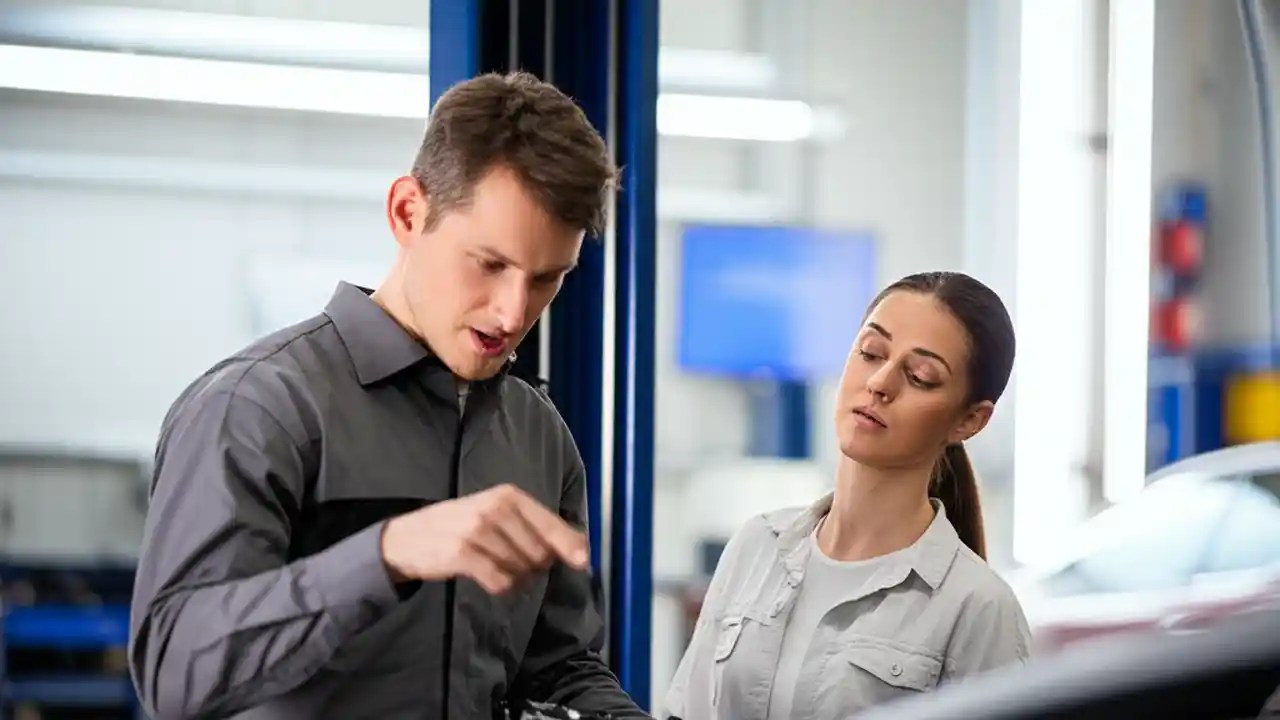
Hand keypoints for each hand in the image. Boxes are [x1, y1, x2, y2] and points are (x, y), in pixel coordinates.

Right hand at [380, 484, 588, 594]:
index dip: (570, 545)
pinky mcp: (462, 554)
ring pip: (520, 569)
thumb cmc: (459, 526)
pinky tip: (490, 580)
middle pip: (538, 553)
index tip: (583, 562)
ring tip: (497, 569)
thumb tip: (580, 550)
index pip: (550, 524)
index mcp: (508, 496)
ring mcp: (477, 530)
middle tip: (515, 564)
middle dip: (534, 567)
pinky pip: (500, 582)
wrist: (407, 537)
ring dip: (516, 578)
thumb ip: (534, 527)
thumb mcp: (495, 513)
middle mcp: (495, 508)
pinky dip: (501, 587)